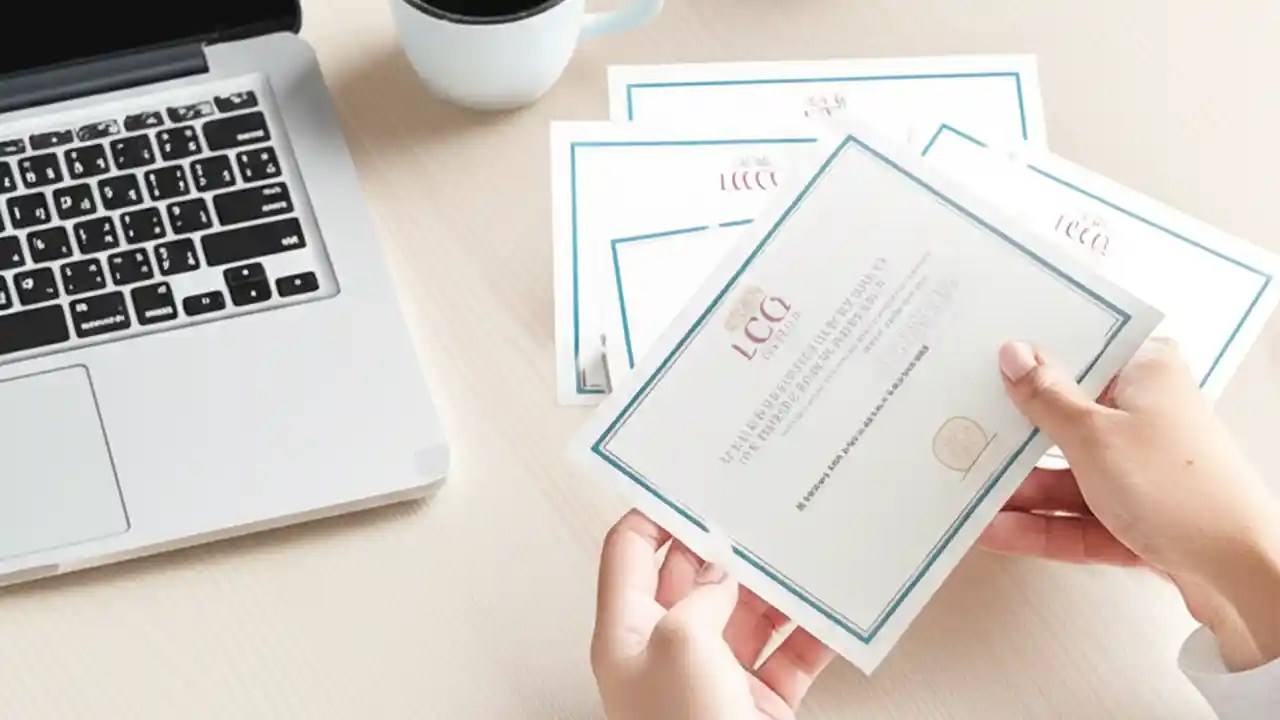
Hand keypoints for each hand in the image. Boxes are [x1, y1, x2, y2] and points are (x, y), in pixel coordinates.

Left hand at [592, 511, 834, 719]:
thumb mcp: (680, 645)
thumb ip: (697, 597)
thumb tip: (719, 574)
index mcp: (625, 635)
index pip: (630, 552)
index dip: (656, 511)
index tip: (688, 479)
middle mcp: (666, 652)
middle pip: (692, 578)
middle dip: (725, 543)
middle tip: (754, 505)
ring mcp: (712, 678)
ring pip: (745, 612)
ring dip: (775, 583)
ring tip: (799, 546)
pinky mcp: (756, 703)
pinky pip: (786, 654)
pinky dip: (810, 630)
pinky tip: (830, 606)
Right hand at [982, 337, 1279, 670]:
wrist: (1240, 575)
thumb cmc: (1177, 490)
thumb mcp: (1094, 436)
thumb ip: (1046, 398)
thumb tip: (1015, 353)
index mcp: (1146, 375)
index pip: (1082, 352)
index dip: (1033, 358)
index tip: (983, 360)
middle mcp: (1145, 417)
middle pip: (1066, 417)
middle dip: (1014, 432)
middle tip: (961, 428)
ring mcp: (1140, 471)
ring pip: (1065, 474)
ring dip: (1019, 488)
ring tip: (966, 492)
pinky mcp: (1136, 517)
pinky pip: (1075, 516)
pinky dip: (1039, 524)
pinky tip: (994, 530)